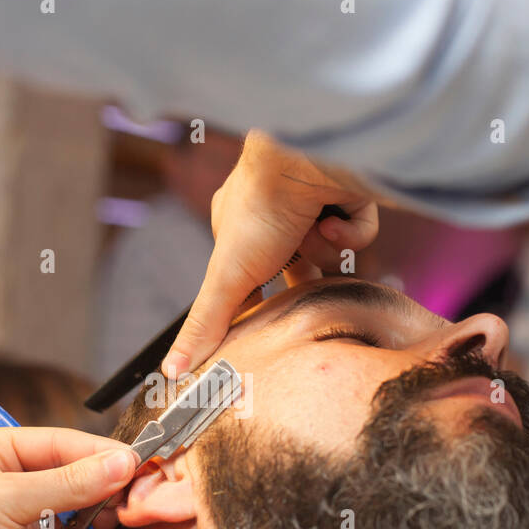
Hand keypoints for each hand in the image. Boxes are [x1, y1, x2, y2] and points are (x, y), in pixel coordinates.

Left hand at [0, 427, 138, 528]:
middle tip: (136, 498)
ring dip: (94, 523)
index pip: (61, 446)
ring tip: (122, 524)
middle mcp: (3, 485)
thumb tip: (118, 466)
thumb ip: (68, 485)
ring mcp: (8, 526)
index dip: (100, 456)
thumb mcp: (8, 495)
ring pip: (65, 520)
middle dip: (101, 490)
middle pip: (67, 482)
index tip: (137, 464)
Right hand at [162, 129, 378, 376]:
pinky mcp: (347, 195)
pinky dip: (351, 230)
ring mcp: (313, 201)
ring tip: (317, 231)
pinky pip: (357, 231)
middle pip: (295, 264)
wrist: (309, 156)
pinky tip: (338, 215)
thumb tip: (171, 372)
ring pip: (329, 250)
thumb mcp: (227, 277)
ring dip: (325, 248)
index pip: (246, 273)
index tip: (266, 322)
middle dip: (303, 274)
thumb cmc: (261, 209)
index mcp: (237, 223)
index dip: (258, 297)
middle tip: (304, 286)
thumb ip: (205, 325)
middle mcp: (275, 211)